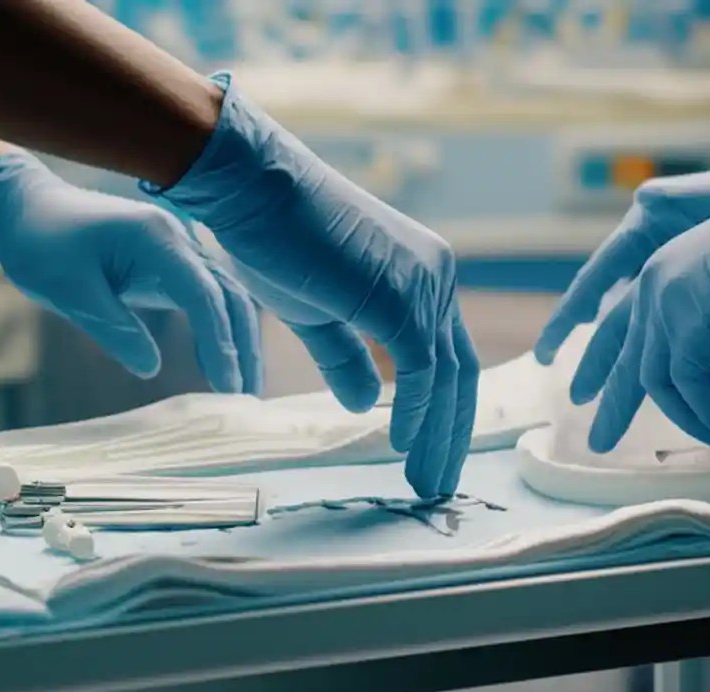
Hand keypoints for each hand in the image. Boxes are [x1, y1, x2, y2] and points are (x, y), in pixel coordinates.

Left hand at [0, 153, 260, 394]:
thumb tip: (150, 369)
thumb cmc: (40, 244)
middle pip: (229, 295)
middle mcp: (178, 239)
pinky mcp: (170, 264)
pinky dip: (219, 329)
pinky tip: (221, 361)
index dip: (219, 341)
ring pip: (225, 296)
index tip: (226, 384)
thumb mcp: (68, 291)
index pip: (203, 294)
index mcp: (156, 238)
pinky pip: (207, 297)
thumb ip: (113, 328)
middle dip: (243, 346)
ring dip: (238, 340)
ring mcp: (178, 249)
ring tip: (243, 386)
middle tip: (248, 396)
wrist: (26, 208)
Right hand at [145, 72, 477, 497]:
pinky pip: (422, 368)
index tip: (430, 454)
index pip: (445, 355)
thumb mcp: (315, 311)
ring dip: (437, 434)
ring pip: (446, 375)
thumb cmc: (274, 241)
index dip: (441, 410)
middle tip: (439, 484)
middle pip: (458, 370)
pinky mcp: (401, 296)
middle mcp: (435, 275)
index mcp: (421, 274)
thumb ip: (345, 354)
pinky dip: (416, 411)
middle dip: (450, 433)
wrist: (252, 189)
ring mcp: (423, 283)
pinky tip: (401, 445)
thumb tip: (365, 401)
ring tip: (426, 483)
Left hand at [570, 137, 709, 453]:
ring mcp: (669, 302)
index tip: (583, 396)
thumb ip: (709, 319)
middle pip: (624, 358)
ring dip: (691, 419)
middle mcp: (653, 285)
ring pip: (658, 381)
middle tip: (600, 443)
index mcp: (659, 271)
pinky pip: (692, 386)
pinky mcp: (694, 322)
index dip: (601, 364)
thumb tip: (708, 362)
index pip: (618, 326)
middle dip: (613, 405)